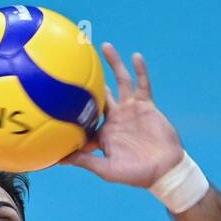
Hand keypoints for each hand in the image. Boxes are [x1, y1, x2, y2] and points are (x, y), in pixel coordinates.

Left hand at [57, 43, 183, 186]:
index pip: (85, 116)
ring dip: (114, 64)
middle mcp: (115, 117)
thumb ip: (85, 161)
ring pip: (121, 82)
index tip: (56, 94)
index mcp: (103, 131)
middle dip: (90, 78)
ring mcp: (131, 109)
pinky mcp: (146, 105)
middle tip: (76, 60)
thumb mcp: (107, 169)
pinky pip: (143, 84)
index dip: (72, 107)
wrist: (164, 170)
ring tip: (105, 46)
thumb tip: (59, 159)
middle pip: (100, 92)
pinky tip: (136, 56)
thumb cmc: (135, 174)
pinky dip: (140, 70)